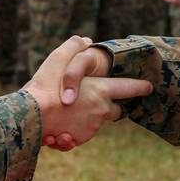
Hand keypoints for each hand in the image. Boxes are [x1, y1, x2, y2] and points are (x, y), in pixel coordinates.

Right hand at [22, 36, 150, 148]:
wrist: (30, 117)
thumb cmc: (44, 86)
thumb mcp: (58, 58)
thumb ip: (74, 46)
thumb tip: (85, 40)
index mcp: (101, 91)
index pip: (129, 88)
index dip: (140, 87)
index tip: (149, 86)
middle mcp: (101, 111)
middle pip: (117, 111)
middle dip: (113, 107)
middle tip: (100, 102)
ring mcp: (91, 128)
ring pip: (97, 122)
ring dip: (88, 118)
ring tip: (67, 112)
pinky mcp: (78, 140)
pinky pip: (80, 135)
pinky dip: (73, 131)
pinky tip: (58, 126)